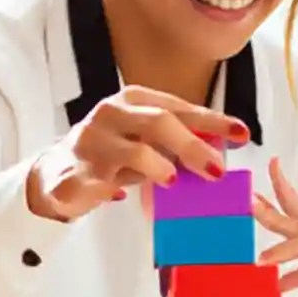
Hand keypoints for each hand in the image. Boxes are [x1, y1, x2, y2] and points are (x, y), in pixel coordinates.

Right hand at [27, 85, 249, 221]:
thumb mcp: (143, 141)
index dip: (212, 121)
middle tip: (216, 170)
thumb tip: (218, 151)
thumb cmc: (110, 153)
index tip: (241, 133)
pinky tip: (121, 195)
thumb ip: (175, 142)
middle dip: (194, 145)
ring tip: (173, 181)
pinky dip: (115, 189)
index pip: (179, 107)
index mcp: (132, 101)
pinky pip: (103, 182)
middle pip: (160, 122)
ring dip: (160, 167)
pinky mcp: (77, 172)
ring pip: (135, 151)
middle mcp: (112, 114)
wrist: (56, 173)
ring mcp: (92, 142)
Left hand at [252, 158, 297, 291]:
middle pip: (282, 204)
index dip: (279, 182)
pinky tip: (262, 260)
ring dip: (265, 214)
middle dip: (265, 194)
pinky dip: (277, 254)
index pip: (289, 199)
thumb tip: (279, 288)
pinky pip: (292, 248)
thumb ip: (294, 277)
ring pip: (282, 222)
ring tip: (250, 205)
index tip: (272, 164)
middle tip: (249, 185)